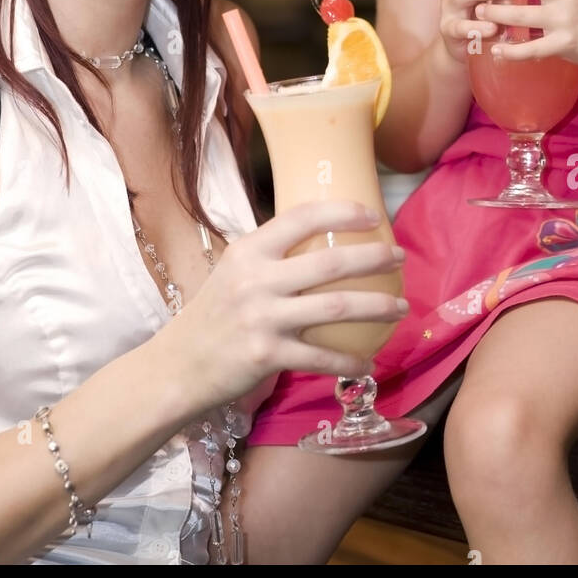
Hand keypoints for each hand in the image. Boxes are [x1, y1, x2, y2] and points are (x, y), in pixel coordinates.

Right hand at [158, 201, 407, 404]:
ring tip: (401, 307)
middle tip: (400, 256)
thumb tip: (320, 239)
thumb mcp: (233, 272)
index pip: (301, 216)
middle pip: (330, 262)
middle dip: (374, 257)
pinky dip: (350, 361)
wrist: (177, 366)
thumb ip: (270, 257)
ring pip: (335, 307)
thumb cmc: (212, 316)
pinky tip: (369, 362)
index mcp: (249, 251)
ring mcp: (262, 318)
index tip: (372, 214)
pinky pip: (321, 357)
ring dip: (376, 306)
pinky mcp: (266, 356)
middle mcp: (256, 279)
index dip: (341, 211)